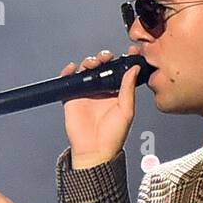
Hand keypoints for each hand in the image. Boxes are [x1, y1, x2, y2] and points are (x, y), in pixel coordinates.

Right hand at [61, 44, 142, 167]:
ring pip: (86, 70)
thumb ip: (128, 88)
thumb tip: (134, 68)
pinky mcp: (72, 97)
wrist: (94, 151)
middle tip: (106, 58)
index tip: (131, 51)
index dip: (125, 59)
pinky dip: (68, 72)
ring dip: (89, 62)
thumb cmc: (112, 136)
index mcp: (117, 92)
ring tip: (92, 64)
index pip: (121, 70)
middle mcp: (102, 90)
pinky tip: (73, 69)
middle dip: (104, 57)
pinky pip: (69, 80)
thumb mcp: (126, 110)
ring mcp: (86, 92)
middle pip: (102, 66)